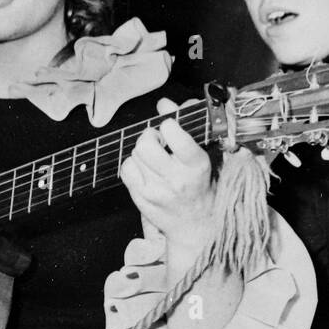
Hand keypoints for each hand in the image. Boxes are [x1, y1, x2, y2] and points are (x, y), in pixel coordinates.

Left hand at [120, 98, 213, 269]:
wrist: (195, 225)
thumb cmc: (200, 185)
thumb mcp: (202, 155)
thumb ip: (185, 125)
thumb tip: (164, 103)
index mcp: (196, 165)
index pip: (173, 132)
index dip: (168, 124)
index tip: (171, 129)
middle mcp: (177, 179)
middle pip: (146, 143)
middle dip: (149, 137)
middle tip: (158, 143)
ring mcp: (157, 192)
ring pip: (134, 155)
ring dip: (141, 152)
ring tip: (153, 159)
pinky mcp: (142, 200)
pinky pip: (126, 170)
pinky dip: (132, 165)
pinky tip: (144, 170)